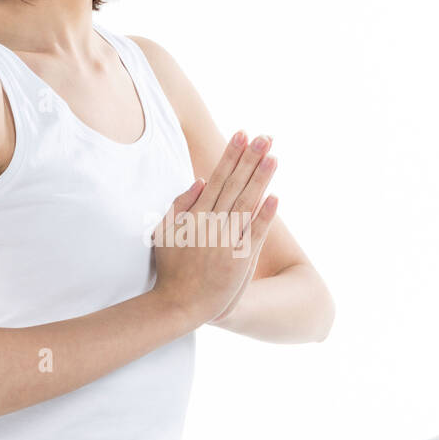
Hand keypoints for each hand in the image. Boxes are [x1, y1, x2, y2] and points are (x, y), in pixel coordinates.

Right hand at [152, 131, 278, 325]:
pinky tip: (274, 198)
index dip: (231, 155)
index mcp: (195, 215)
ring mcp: (225, 242)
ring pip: (246, 204)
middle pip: (234, 185)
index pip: (217, 178)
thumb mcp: (164, 232)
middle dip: (250, 159)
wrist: (179, 304)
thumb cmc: (171, 269)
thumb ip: (179, 205)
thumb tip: (198, 180)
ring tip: (274, 157)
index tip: (242, 135)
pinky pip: (253, 233)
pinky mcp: (238, 260)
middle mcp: (211, 224)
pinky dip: (263, 216)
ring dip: (261, 180)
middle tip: (265, 137)